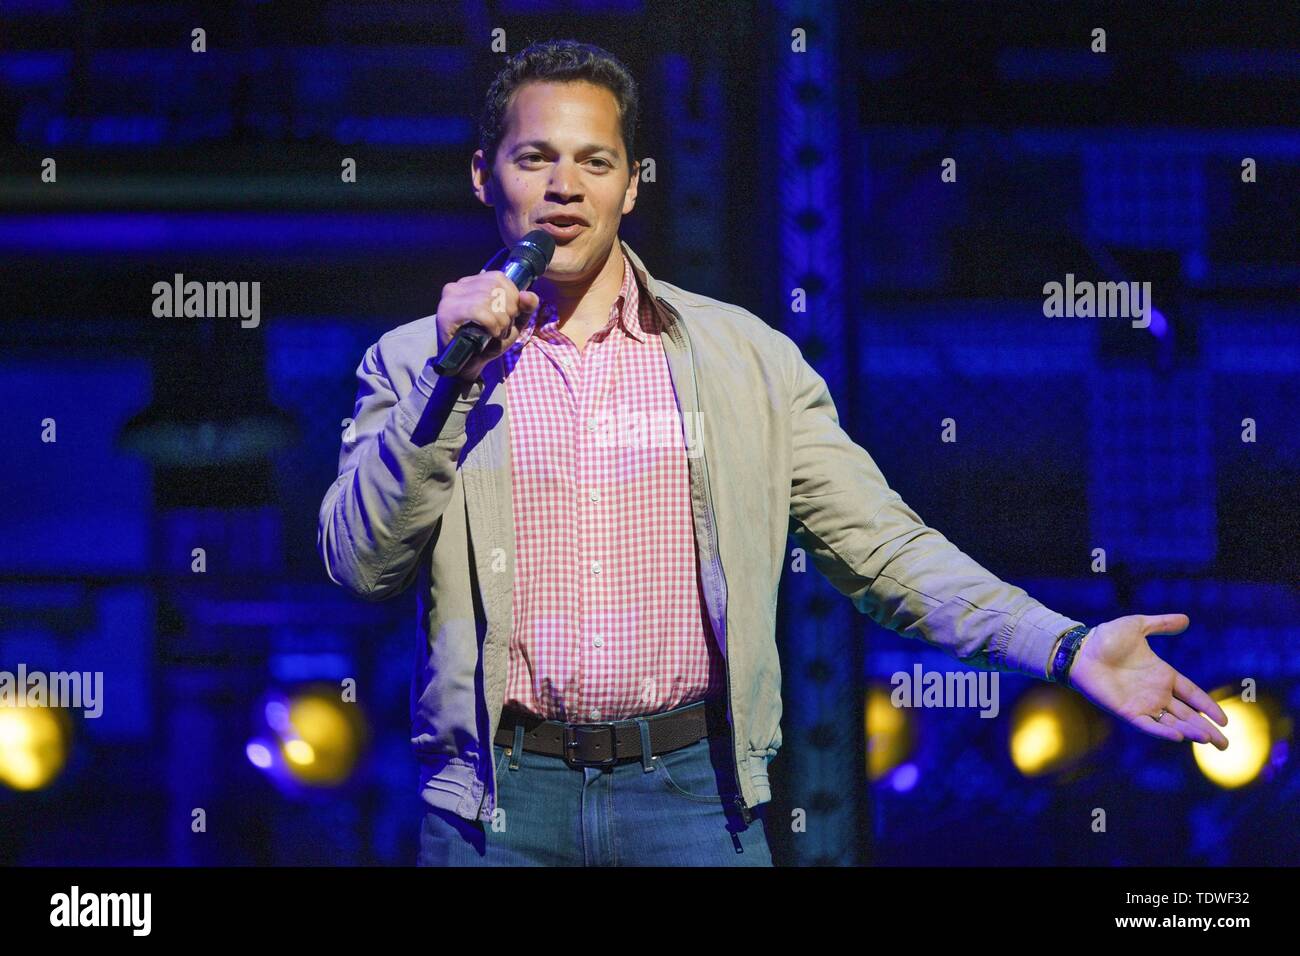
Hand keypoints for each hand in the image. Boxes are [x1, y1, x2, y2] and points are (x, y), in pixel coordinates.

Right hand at [434, 271, 540, 383]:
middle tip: (503, 328)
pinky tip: (490, 334)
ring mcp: (449, 299)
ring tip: (496, 333)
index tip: (510, 316)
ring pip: (487, 299)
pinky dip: (491, 324)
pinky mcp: (446, 314)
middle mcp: (457, 286)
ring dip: (500, 321)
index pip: (498, 277)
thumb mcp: (512, 323)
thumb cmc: (487, 342)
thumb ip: (525, 308)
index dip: (512, 296)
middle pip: (494, 287)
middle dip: (508, 310)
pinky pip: (478, 311)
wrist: (468, 366)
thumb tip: (528, 295)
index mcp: (471, 283)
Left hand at [1065, 613, 1228, 748]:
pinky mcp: (1127, 711)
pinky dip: (1162, 732)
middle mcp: (1156, 693)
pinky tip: (1178, 737)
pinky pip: (1147, 725)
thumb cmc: (1106, 637)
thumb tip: (1186, 619)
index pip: (1193, 694)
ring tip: (1209, 740)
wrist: (1081, 649)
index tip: (1225, 720)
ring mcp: (1142, 703)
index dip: (1208, 707)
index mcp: (1163, 675)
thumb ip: (1161, 624)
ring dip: (1190, 731)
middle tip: (1225, 745)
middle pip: (1187, 715)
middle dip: (1207, 729)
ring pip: (1172, 722)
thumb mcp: (1137, 626)